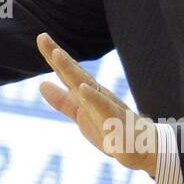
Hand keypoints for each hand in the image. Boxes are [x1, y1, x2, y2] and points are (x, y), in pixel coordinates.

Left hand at [36, 33, 157, 174]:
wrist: (142, 147)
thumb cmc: (111, 129)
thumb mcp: (81, 114)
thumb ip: (62, 100)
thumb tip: (41, 84)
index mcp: (86, 94)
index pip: (67, 73)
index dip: (53, 56)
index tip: (41, 37)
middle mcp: (97, 95)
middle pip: (75, 73)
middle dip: (59, 56)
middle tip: (43, 37)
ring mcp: (107, 107)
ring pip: (88, 85)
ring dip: (72, 70)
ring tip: (57, 54)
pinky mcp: (116, 123)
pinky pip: (105, 109)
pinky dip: (94, 99)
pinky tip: (83, 89)